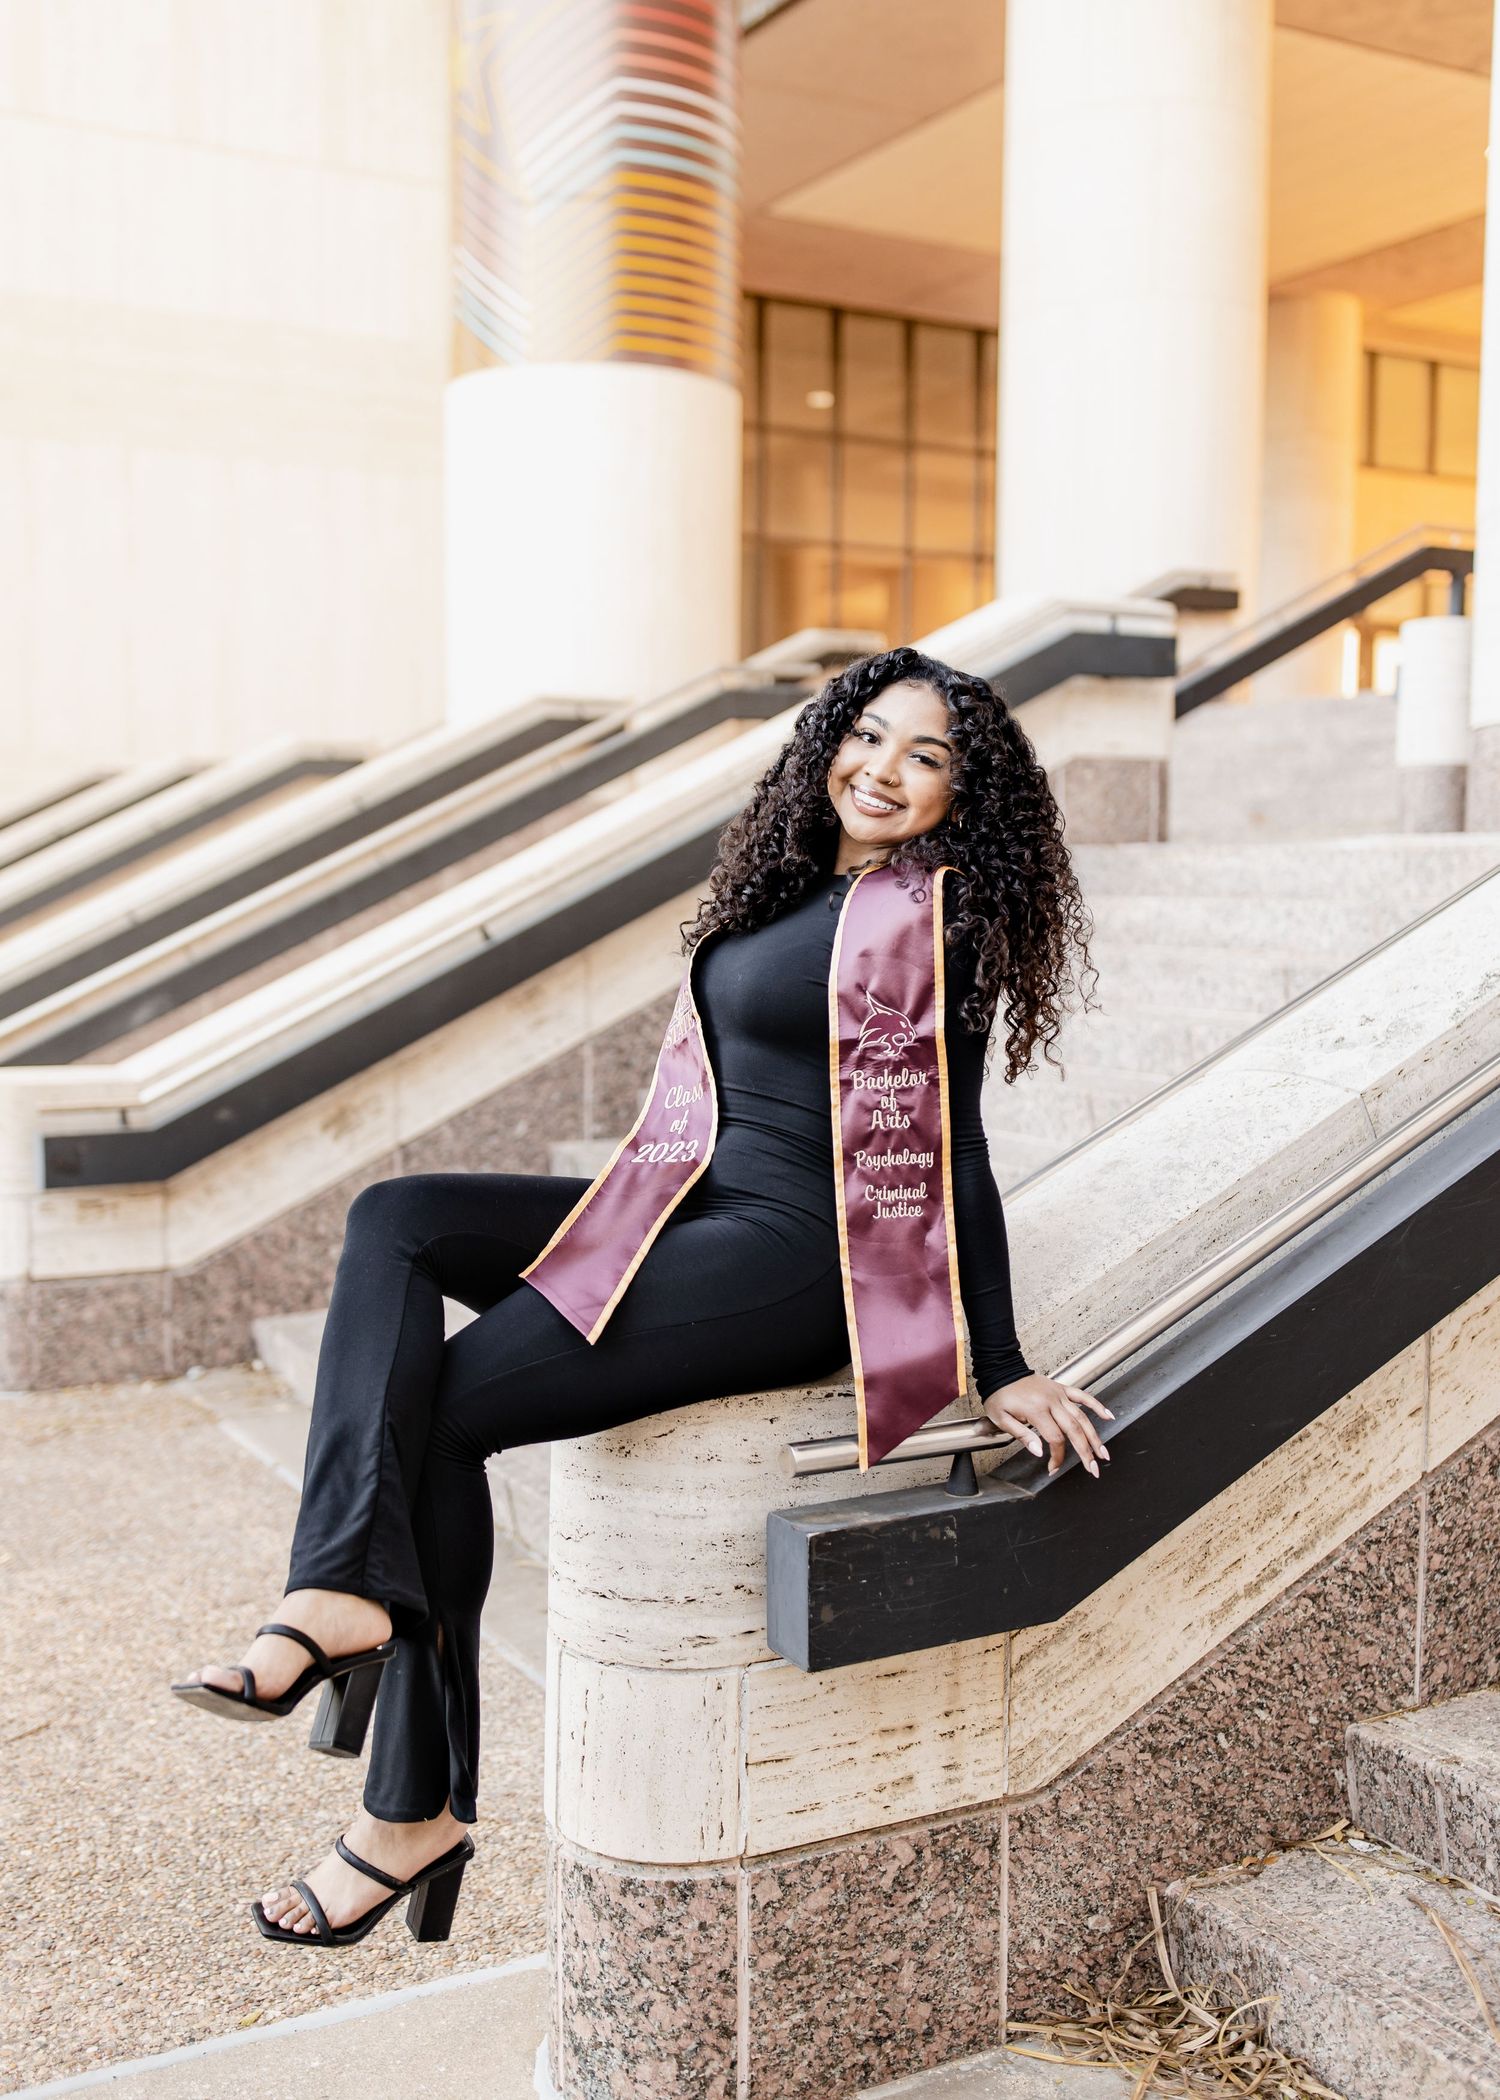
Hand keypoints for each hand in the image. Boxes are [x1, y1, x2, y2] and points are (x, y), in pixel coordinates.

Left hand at [981, 1371, 1113, 1479]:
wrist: (1001, 1370)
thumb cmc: (1000, 1395)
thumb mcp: (1001, 1418)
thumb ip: (1022, 1435)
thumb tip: (1039, 1452)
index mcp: (1037, 1410)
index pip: (1055, 1439)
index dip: (1058, 1456)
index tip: (1054, 1468)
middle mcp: (1051, 1402)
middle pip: (1074, 1430)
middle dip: (1086, 1452)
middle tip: (1093, 1469)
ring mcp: (1059, 1394)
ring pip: (1082, 1417)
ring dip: (1095, 1436)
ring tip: (1103, 1453)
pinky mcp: (1061, 1388)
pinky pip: (1083, 1396)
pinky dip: (1096, 1406)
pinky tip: (1108, 1416)